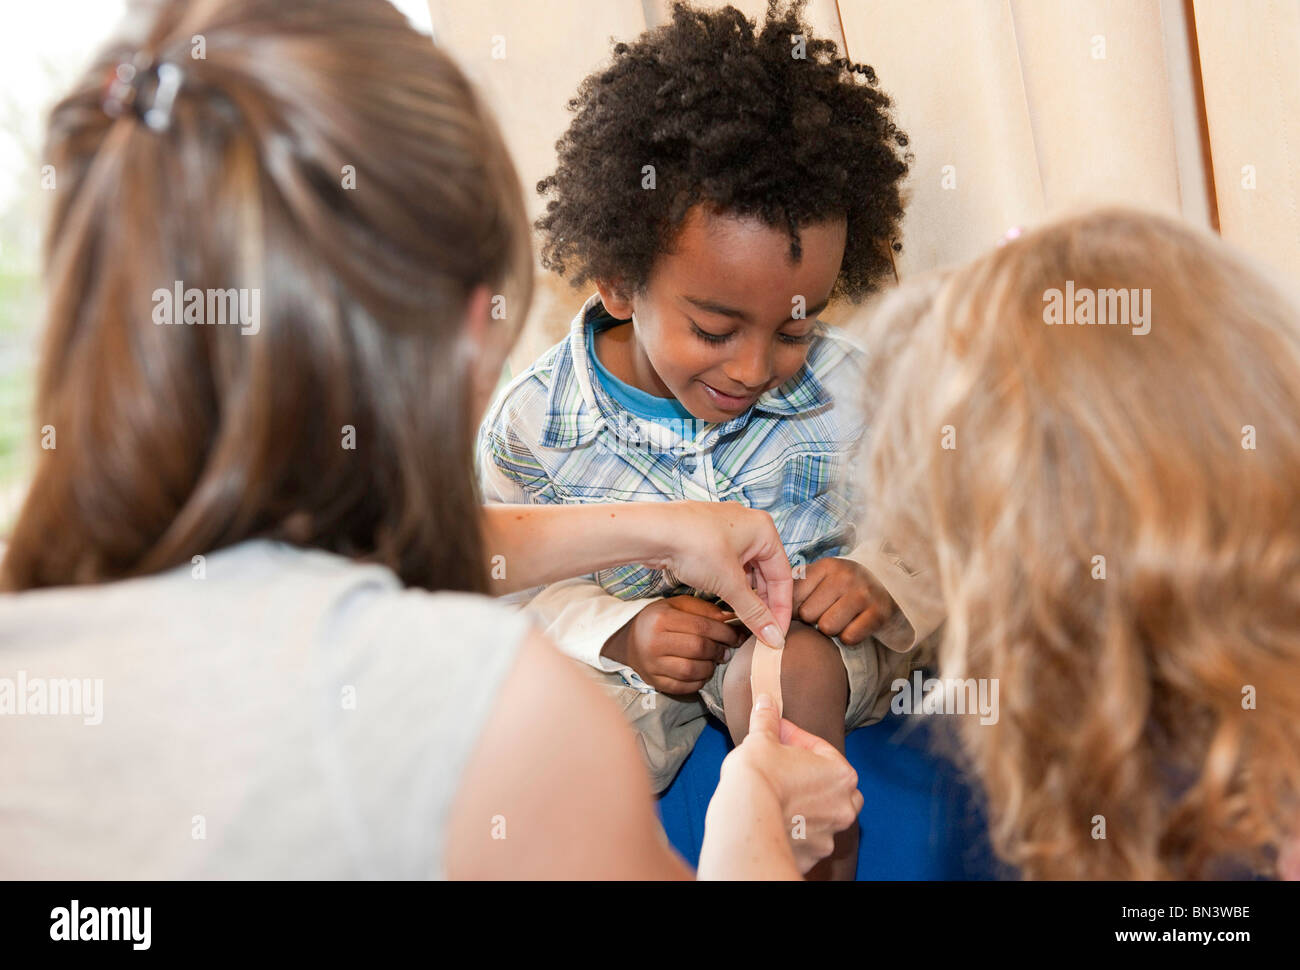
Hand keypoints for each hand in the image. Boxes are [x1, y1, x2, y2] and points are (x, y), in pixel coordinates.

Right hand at [602, 596, 742, 693]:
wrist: (630, 640)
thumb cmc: (660, 619)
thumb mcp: (678, 605)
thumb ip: (704, 610)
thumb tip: (732, 619)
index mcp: (661, 619)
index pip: (702, 627)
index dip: (725, 633)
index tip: (736, 635)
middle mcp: (654, 643)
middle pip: (698, 649)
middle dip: (719, 650)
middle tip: (726, 650)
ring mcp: (653, 665)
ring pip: (692, 671)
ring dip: (710, 667)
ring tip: (713, 660)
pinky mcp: (655, 682)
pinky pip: (685, 687)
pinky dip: (699, 681)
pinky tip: (702, 671)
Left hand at [651, 502, 791, 647]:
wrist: (651, 531)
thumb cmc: (694, 545)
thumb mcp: (730, 584)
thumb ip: (754, 612)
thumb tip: (773, 636)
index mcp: (764, 529)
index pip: (783, 576)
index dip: (781, 609)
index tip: (777, 634)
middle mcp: (749, 525)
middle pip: (766, 573)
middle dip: (764, 603)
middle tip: (762, 632)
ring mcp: (727, 530)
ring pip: (746, 570)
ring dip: (747, 596)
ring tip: (744, 621)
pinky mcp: (708, 538)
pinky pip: (729, 565)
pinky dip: (731, 585)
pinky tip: (728, 603)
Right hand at [724, 694, 862, 873]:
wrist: (746, 819)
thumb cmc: (760, 777)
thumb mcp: (762, 738)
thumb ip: (768, 720)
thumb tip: (766, 703)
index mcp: (840, 774)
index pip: (821, 748)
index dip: (795, 738)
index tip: (778, 734)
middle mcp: (843, 806)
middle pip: (833, 785)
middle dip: (812, 775)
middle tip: (786, 767)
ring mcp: (829, 834)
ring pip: (823, 815)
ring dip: (807, 805)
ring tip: (779, 796)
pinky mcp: (812, 855)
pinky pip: (807, 838)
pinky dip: (796, 830)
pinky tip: (776, 820)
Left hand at [792, 557, 895, 645]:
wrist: (891, 584)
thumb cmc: (847, 585)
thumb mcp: (824, 578)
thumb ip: (799, 588)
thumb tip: (769, 609)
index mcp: (826, 566)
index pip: (792, 595)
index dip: (793, 609)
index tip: (802, 610)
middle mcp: (845, 576)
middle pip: (808, 615)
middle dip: (814, 620)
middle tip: (827, 613)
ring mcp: (863, 593)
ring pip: (827, 628)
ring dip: (831, 630)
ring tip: (840, 619)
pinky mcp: (879, 613)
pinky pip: (849, 637)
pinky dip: (849, 637)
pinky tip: (854, 625)